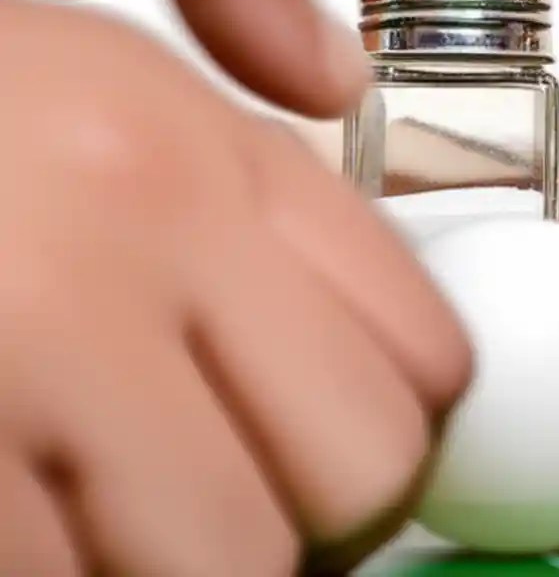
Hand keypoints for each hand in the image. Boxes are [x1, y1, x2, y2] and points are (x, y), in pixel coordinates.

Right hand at [0, 0, 470, 574]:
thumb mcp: (118, 119)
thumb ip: (265, 232)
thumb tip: (396, 371)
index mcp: (203, 148)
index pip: (426, 353)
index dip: (391, 433)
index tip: (335, 456)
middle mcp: (128, 225)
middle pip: (359, 469)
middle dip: (300, 518)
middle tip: (212, 498)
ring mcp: (17, 337)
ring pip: (226, 563)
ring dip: (164, 561)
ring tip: (83, 494)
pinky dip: (53, 569)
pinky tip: (16, 504)